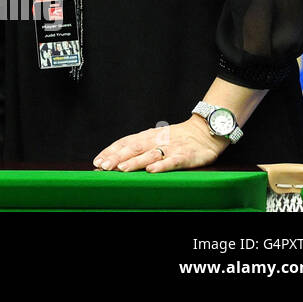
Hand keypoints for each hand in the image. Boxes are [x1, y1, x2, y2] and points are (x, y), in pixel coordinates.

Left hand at [93, 115, 225, 171]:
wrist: (204, 131)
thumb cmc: (177, 138)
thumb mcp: (156, 139)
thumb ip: (140, 147)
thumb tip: (118, 158)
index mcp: (147, 136)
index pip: (125, 142)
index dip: (111, 151)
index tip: (97, 160)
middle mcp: (155, 140)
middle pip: (133, 148)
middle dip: (117, 157)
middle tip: (103, 166)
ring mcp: (170, 148)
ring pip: (149, 154)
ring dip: (134, 161)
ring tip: (121, 169)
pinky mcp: (184, 156)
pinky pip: (172, 161)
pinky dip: (161, 165)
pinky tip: (151, 170)